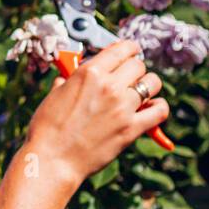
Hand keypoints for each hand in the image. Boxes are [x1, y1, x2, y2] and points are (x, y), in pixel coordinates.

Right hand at [24, 40, 168, 184]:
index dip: (129, 50)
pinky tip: (151, 110)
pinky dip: (159, 108)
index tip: (130, 53)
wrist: (52, 160)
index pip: (122, 49)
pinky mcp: (131, 129)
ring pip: (152, 83)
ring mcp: (123, 107)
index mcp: (90, 73)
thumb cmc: (48, 129)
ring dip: (148, 86)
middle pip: (139, 65)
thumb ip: (70, 81)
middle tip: (129, 78)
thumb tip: (71, 76)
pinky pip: (160, 110)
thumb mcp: (55, 94)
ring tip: (140, 94)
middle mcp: (110, 86)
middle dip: (134, 70)